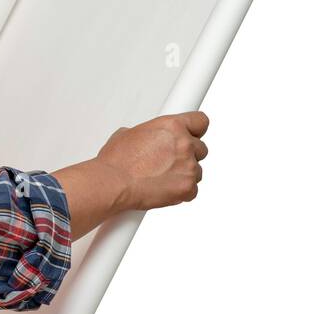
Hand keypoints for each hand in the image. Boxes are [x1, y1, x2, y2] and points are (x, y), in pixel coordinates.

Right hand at [94, 112, 209, 211]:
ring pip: (197, 171)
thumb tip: (146, 139)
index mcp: (172, 126)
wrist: (113, 184)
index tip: (192, 134)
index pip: (200, 121)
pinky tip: (163, 190)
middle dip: (187, 155)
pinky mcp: (188, 187)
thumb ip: (147, 134)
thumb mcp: (128, 134)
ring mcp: (189, 166)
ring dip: (184, 174)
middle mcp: (184, 143)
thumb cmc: (116, 162)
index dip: (196, 129)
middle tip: (168, 162)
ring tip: (161, 178)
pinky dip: (181, 192)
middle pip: (201, 148)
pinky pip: (192, 190)